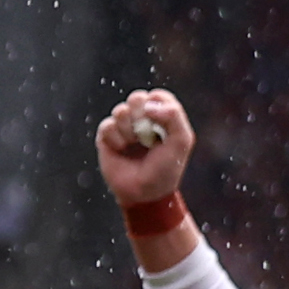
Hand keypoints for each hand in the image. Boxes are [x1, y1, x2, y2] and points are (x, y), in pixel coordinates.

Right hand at [96, 89, 194, 212]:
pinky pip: (106, 125)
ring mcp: (124, 128)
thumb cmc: (165, 168)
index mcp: (162, 117)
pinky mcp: (107, 138)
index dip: (156, 104)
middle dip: (140, 113)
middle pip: (136, 98)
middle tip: (144, 133)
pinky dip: (114, 138)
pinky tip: (120, 149)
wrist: (144, 193)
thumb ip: (173, 115)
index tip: (159, 122)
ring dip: (127, 128)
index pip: (157, 96)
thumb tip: (148, 105)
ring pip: (120, 110)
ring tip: (133, 144)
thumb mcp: (181, 140)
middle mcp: (142, 119)